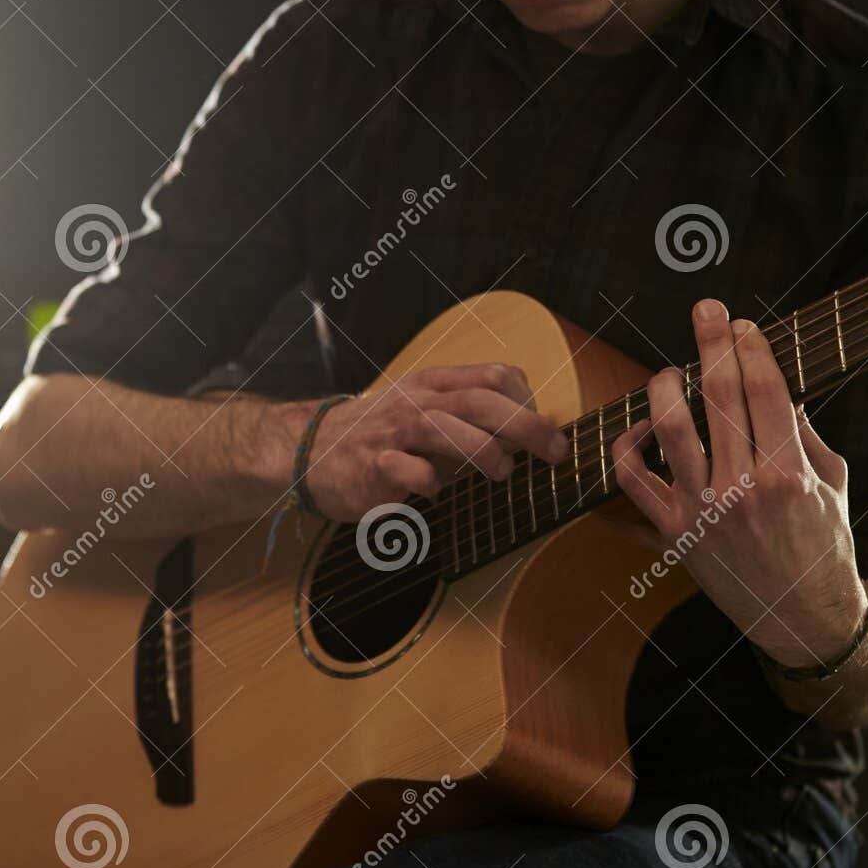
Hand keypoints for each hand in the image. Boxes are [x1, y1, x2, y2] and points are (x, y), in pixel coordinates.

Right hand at [301, 364, 568, 521]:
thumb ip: (471, 418)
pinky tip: (436, 492)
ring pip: (443, 428)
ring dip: (482, 450)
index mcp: (434, 384)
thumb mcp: (428, 412)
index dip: (526, 400)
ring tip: (503, 473)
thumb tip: (527, 432)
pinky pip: (405, 470)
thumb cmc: (383, 435)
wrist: (312, 450)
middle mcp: (416, 401)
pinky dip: (428, 482)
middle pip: (478, 400)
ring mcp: (392, 432)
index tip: (544, 430)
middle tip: (555, 451)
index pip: (491, 375)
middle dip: (525, 424)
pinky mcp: (372, 466)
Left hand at [609, 299, 867, 667]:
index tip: (742, 325)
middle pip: (718, 396)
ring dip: (665, 387)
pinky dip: (626, 447)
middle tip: (706, 308)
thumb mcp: (832, 484)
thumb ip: (805, 433)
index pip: (764, 390)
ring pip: (669, 429)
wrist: (804, 620)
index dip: (750, 348)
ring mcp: (703, 511)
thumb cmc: (825, 547)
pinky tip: (638, 427)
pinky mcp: (674, 533)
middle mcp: (742, 489)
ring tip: (670, 371)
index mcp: (788, 473)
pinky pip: (633, 481)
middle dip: (711, 343)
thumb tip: (781, 386)